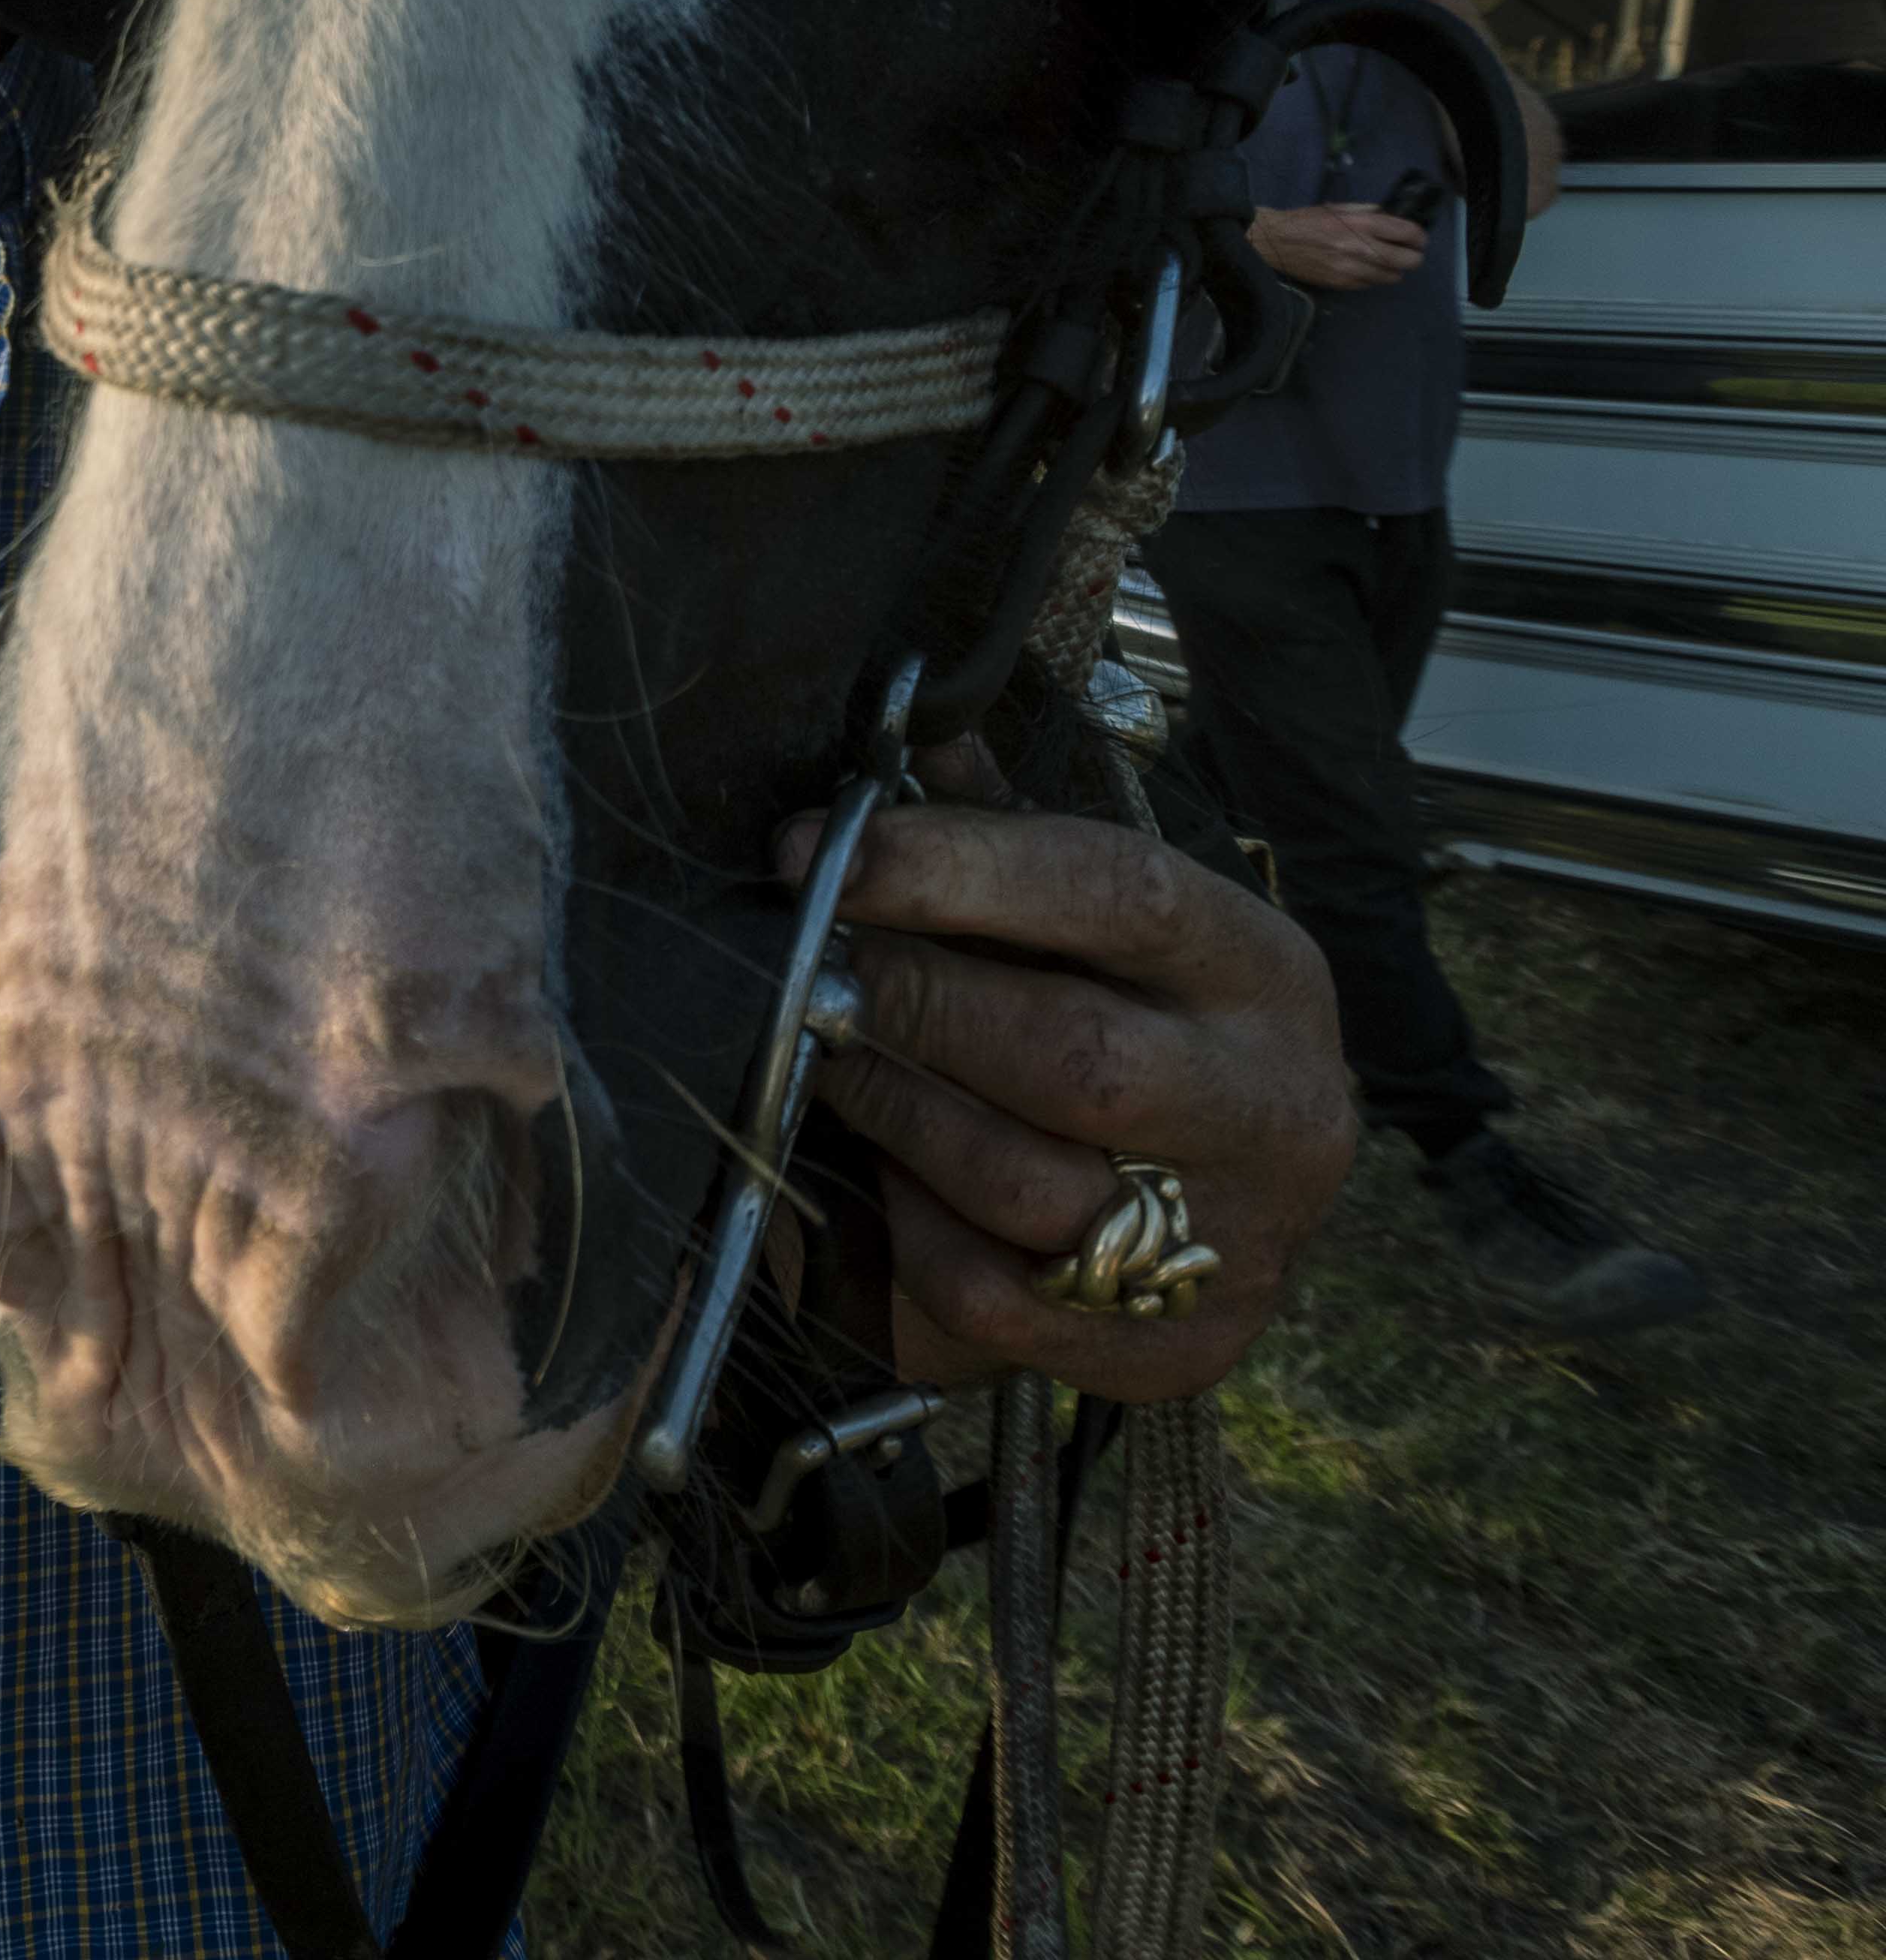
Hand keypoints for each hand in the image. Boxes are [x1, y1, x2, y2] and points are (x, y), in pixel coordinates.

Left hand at [789, 796, 1350, 1402]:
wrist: (1232, 1206)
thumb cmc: (1136, 1022)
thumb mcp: (1099, 922)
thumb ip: (1004, 833)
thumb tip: (895, 733)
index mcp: (1263, 971)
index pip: (1119, 894)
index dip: (955, 868)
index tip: (818, 859)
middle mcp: (1275, 1105)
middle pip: (1074, 1057)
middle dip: (911, 1007)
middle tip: (806, 975)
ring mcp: (1236, 1239)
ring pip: (1024, 1184)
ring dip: (893, 1115)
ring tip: (829, 1063)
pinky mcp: (1177, 1348)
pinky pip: (996, 1297)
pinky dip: (915, 1238)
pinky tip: (889, 1182)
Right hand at [1247, 200, 1425, 290]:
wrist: (1274, 241)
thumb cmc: (1306, 220)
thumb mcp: (1339, 208)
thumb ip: (1369, 213)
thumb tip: (1392, 219)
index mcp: (1362, 224)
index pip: (1408, 234)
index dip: (1419, 237)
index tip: (1417, 238)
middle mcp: (1361, 248)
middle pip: (1408, 261)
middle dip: (1413, 256)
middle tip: (1407, 253)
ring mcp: (1352, 269)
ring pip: (1393, 276)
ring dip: (1393, 269)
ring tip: (1383, 261)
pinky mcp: (1341, 283)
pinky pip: (1371, 284)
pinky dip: (1373, 277)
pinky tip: (1363, 269)